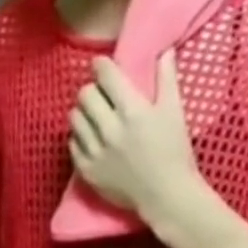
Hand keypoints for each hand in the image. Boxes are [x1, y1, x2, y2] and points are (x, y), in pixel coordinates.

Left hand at [68, 50, 199, 215]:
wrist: (167, 197)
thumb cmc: (175, 152)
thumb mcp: (175, 112)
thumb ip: (166, 79)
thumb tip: (165, 50)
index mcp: (132, 110)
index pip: (104, 74)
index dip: (102, 66)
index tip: (104, 67)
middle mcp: (109, 128)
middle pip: (85, 94)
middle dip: (94, 90)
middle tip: (104, 96)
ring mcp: (95, 150)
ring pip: (74, 117)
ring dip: (85, 113)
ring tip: (97, 118)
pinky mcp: (86, 169)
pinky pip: (72, 142)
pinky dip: (81, 138)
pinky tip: (95, 140)